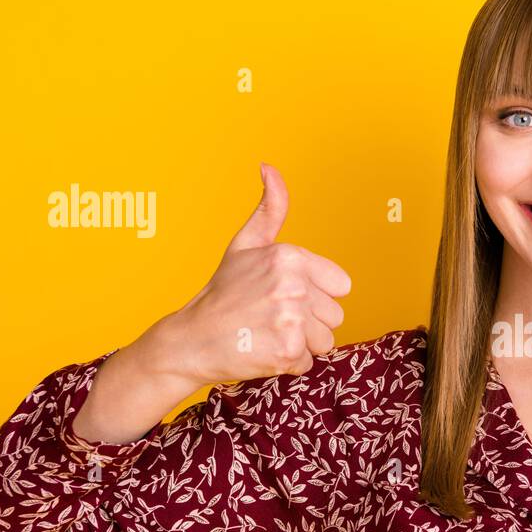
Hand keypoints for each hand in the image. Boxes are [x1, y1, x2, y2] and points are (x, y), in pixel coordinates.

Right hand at [161, 163, 351, 386]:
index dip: (317, 295)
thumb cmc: (222, 293)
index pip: (341, 286)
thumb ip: (270, 209)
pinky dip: (288, 363)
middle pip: (335, 316)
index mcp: (290, 257)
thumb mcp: (245, 245)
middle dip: (309, 322)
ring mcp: (291, 319)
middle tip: (271, 318)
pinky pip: (309, 362)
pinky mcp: (287, 351)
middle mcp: (293, 285)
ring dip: (301, 344)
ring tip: (267, 334)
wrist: (190, 340)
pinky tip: (263, 351)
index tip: (285, 296)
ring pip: (326, 341)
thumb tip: (269, 167)